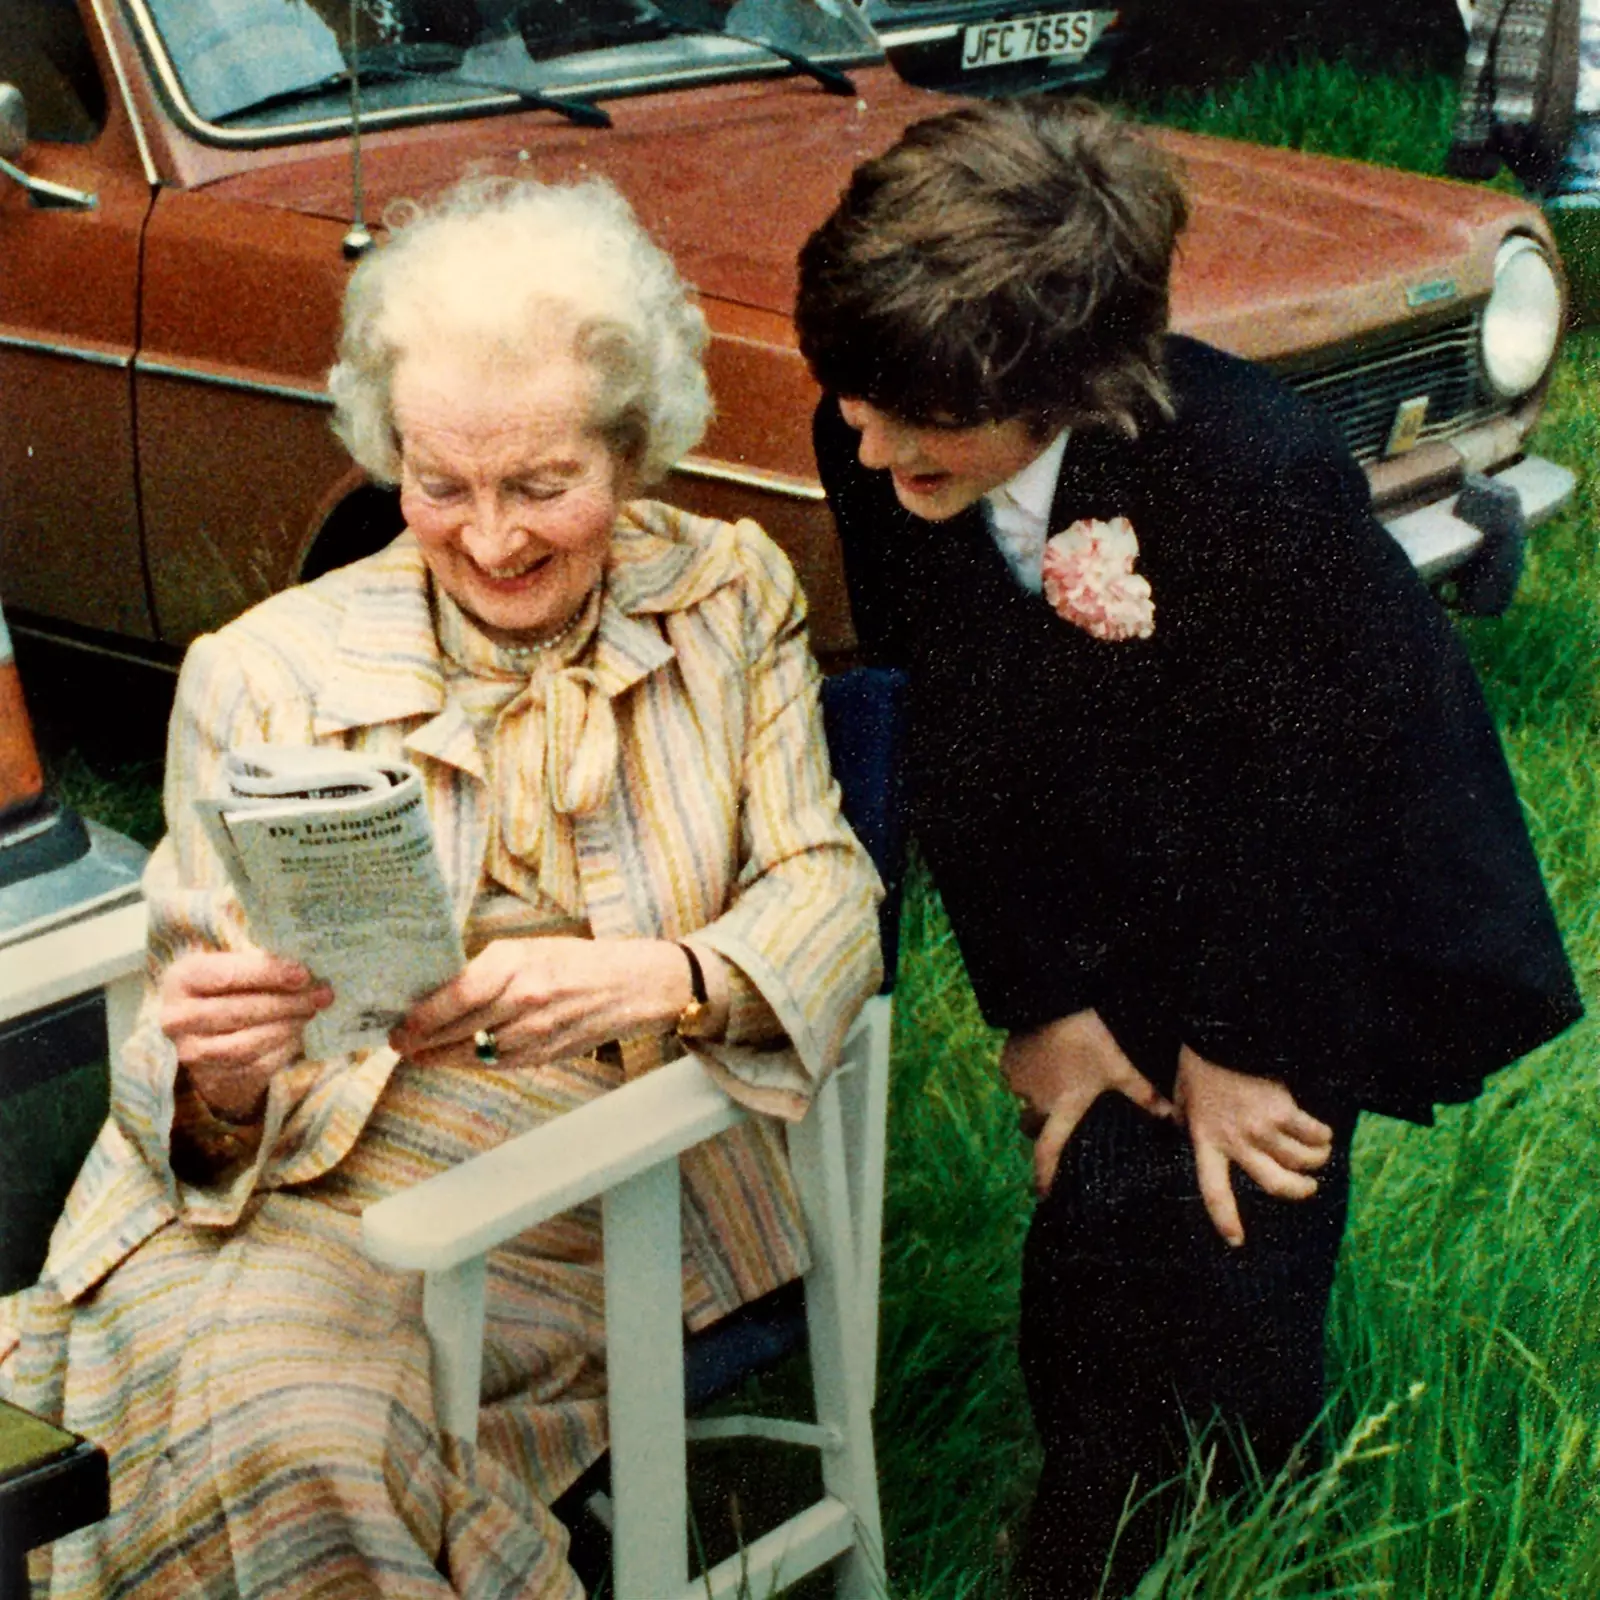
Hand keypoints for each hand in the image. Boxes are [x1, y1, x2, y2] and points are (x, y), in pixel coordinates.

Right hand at [160, 950, 333, 1120]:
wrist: (205, 1033)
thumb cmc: (226, 989)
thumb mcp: (231, 967)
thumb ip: (260, 964)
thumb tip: (307, 973)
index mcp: (181, 979)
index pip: (225, 974)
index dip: (267, 973)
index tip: (303, 974)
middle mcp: (177, 1018)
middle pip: (238, 1011)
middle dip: (286, 1003)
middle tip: (321, 995)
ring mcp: (192, 1052)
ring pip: (247, 1043)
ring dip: (288, 1027)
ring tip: (311, 1012)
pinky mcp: (212, 1078)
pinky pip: (256, 1066)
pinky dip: (284, 1049)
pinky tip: (299, 1033)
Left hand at [390, 937, 721, 1068]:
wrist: (631, 986)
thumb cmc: (577, 960)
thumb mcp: (530, 948)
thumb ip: (488, 968)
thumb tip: (440, 988)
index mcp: (517, 961)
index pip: (458, 994)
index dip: (423, 1015)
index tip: (400, 1023)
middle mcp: (525, 996)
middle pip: (459, 1028)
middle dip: (422, 1040)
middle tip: (397, 1043)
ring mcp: (536, 1030)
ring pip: (474, 1052)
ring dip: (440, 1056)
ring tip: (418, 1055)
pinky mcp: (545, 1054)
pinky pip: (497, 1064)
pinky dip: (471, 1063)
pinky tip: (454, 1059)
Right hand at [1002, 1009, 1174, 1196]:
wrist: (1054, 998)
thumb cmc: (1090, 1037)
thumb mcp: (1122, 1067)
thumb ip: (1144, 1094)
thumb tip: (1170, 1117)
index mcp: (1061, 1109)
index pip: (1047, 1152)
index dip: (1044, 1176)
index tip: (1042, 1194)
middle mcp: (1034, 1101)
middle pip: (1030, 1127)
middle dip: (1039, 1128)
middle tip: (1053, 1120)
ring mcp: (1017, 1080)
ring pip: (1024, 1098)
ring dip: (1035, 1095)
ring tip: (1052, 1078)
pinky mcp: (1008, 1058)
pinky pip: (1014, 1074)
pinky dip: (1027, 1072)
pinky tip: (1042, 1057)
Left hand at [1173, 1045, 1334, 1247]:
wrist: (1218, 1033)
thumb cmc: (1199, 1065)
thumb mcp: (1181, 1097)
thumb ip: (1182, 1119)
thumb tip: (1175, 1126)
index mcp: (1206, 1141)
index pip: (1213, 1191)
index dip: (1225, 1219)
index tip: (1236, 1241)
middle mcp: (1235, 1142)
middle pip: (1275, 1185)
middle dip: (1298, 1192)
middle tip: (1307, 1187)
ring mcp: (1260, 1128)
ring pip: (1300, 1161)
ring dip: (1315, 1161)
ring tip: (1319, 1156)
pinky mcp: (1282, 1110)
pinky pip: (1312, 1134)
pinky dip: (1322, 1137)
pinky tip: (1323, 1133)